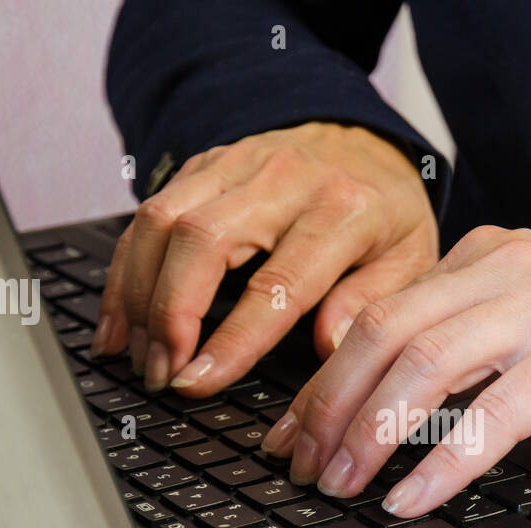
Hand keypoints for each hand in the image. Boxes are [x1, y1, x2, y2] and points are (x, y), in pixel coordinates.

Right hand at [90, 121, 437, 393]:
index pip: (277, 283)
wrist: (367, 142)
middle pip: (200, 239)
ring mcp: (236, 165)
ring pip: (160, 219)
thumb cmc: (386, 212)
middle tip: (160, 374)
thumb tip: (329, 348)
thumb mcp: (410, 260)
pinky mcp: (203, 165)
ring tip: (133, 355)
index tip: (197, 382)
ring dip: (135, 293)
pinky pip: (147, 212)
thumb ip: (370, 303)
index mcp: (343, 209)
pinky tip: (119, 319)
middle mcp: (283, 179)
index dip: (231, 339)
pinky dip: (125, 269)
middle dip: (168, 314)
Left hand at [260, 226, 530, 517]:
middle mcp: (504, 271)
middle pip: (383, 334)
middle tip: (303, 466)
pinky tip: (415, 494)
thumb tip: (391, 401)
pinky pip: (497, 413)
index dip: (324, 380)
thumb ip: (468, 339)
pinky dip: (446, 461)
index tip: (293, 433)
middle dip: (329, 408)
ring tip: (345, 484)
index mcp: (484, 259)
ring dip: (372, 433)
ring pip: (426, 365)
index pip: (377, 314)